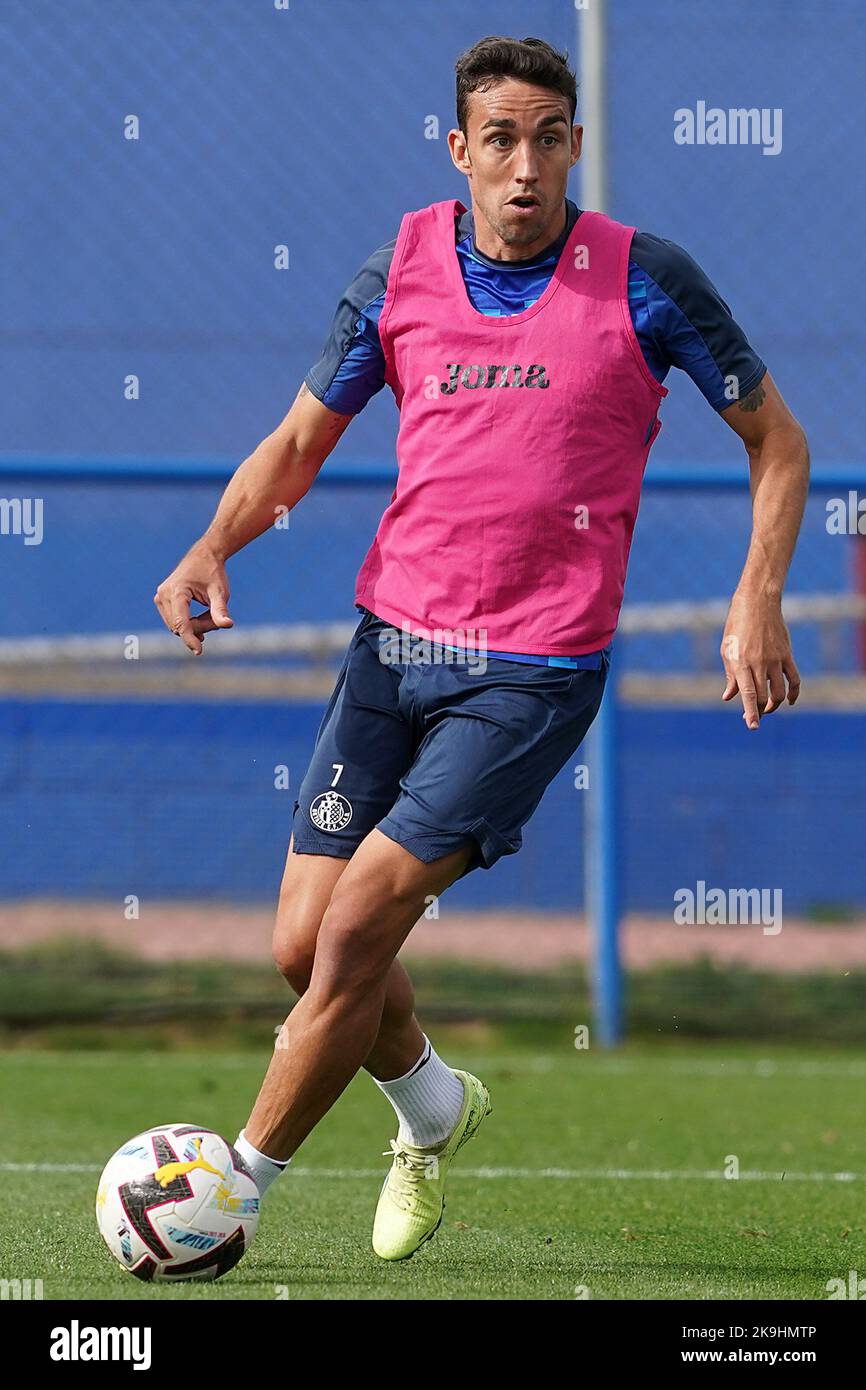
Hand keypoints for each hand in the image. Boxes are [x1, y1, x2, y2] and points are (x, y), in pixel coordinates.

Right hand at [154, 540, 232, 654]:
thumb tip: (228, 625)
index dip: (190, 639)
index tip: (199, 651)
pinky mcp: (161, 600)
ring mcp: (160, 597)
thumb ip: (220, 610)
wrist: (204, 556)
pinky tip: (202, 615)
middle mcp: (163, 594)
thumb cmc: (213, 573)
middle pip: (179, 626)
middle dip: (199, 628)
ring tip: (210, 613)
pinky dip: (188, 622)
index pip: (181, 623)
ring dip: (194, 626)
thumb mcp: (220, 592)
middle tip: (217, 619)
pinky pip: (174, 620)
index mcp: (177, 591)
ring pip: (176, 625)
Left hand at [720, 590, 799, 729]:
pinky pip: (794, 679)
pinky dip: (794, 693)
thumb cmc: (736, 626)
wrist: (758, 603)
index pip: (748, 694)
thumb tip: (728, 697)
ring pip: (779, 692)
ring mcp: (775, 659)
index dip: (751, 712)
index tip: (752, 726)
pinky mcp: (787, 655)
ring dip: (774, 705)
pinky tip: (789, 701)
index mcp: (741, 662)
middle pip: (763, 696)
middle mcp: (759, 663)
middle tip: (753, 716)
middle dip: (758, 711)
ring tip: (767, 708)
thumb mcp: (727, 650)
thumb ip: (730, 676)